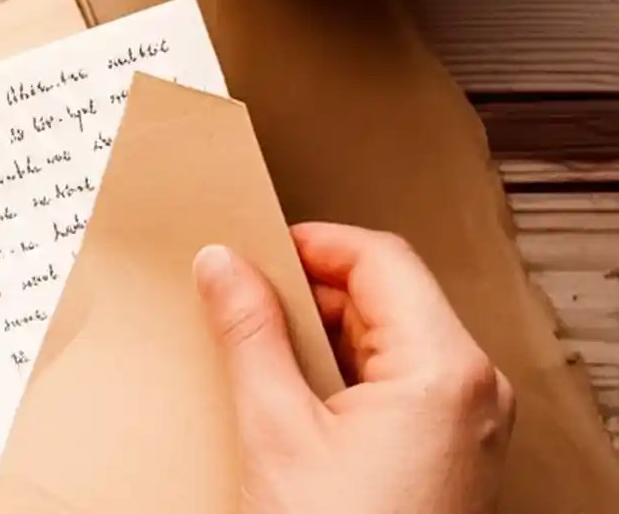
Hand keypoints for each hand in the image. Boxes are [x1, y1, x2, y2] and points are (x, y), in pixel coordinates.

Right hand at [194, 223, 514, 513]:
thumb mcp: (275, 429)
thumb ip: (249, 331)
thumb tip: (223, 265)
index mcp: (444, 369)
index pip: (380, 259)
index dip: (312, 243)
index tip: (254, 248)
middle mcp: (474, 390)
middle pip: (389, 296)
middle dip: (311, 290)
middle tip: (243, 296)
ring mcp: (469, 424)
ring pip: (392, 339)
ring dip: (324, 333)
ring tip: (259, 348)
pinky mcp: (452, 453)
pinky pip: (401, 383)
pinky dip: (346, 373)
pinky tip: (292, 393)